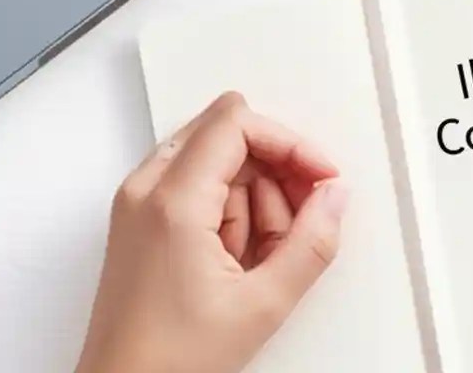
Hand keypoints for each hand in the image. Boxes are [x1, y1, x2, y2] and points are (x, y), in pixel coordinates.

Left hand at [75, 92, 349, 372]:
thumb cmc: (170, 362)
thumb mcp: (262, 304)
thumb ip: (312, 242)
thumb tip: (334, 197)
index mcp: (172, 202)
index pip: (236, 123)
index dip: (290, 143)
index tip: (320, 175)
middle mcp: (146, 192)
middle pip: (228, 138)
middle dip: (274, 174)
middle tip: (298, 221)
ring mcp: (139, 206)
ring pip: (217, 164)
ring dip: (254, 201)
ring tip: (260, 259)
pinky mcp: (142, 223)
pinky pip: (199, 190)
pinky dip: (231, 214)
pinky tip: (240, 260)